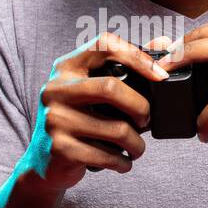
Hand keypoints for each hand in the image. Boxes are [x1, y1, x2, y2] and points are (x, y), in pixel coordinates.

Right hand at [18, 33, 168, 193]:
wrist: (43, 164)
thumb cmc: (76, 122)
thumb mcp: (93, 89)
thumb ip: (126, 66)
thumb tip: (163, 42)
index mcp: (66, 67)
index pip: (104, 44)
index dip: (137, 56)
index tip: (161, 76)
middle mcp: (56, 88)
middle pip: (111, 87)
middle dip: (141, 107)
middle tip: (147, 120)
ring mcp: (55, 119)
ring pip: (117, 129)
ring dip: (137, 144)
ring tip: (137, 148)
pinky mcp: (59, 148)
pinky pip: (107, 156)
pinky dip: (123, 162)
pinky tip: (123, 162)